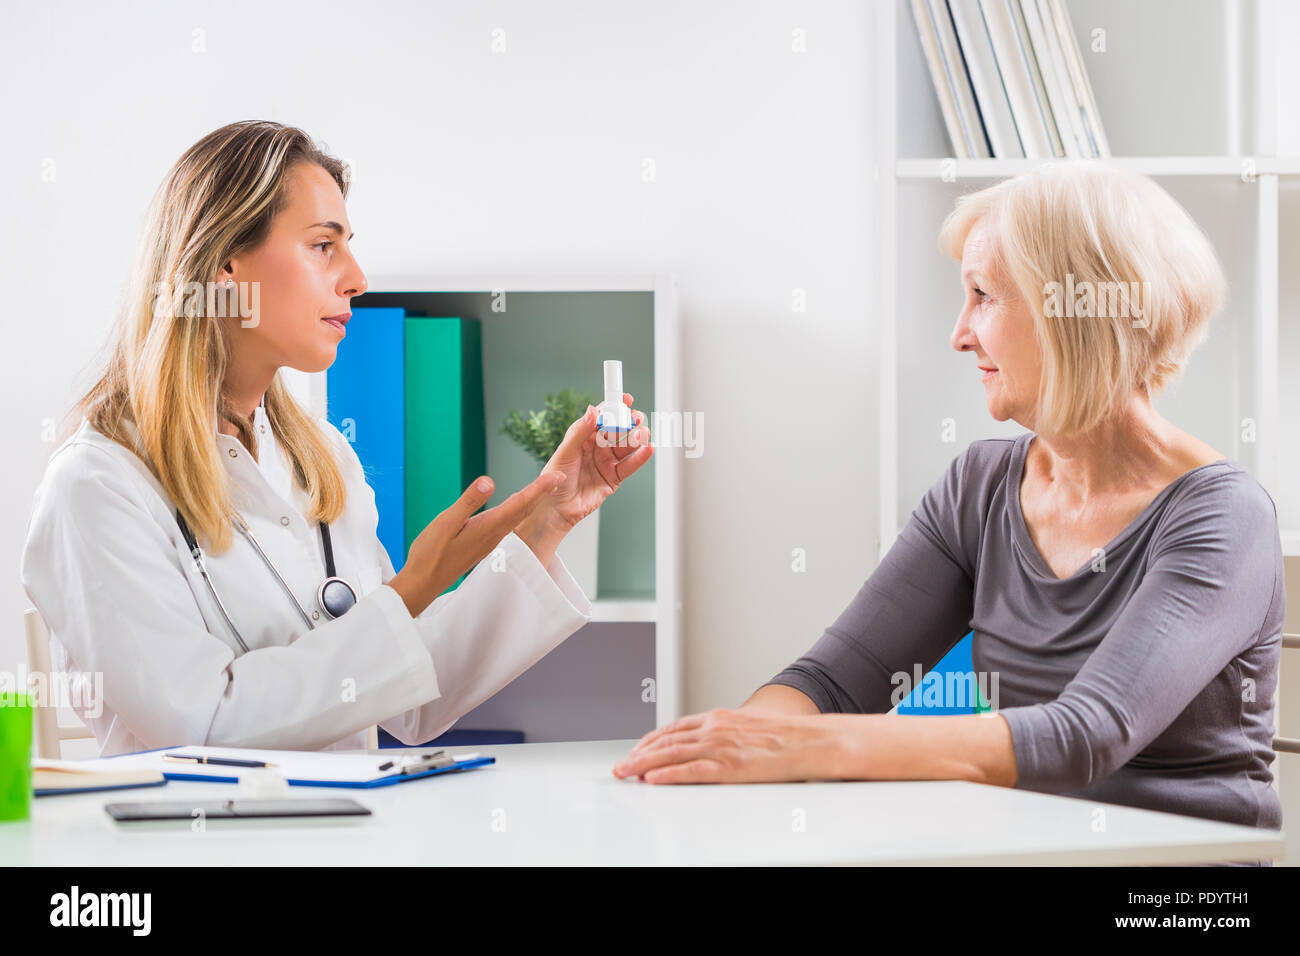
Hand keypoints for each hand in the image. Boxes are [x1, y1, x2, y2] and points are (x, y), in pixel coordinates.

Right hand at [388, 470, 564, 616]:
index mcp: (488, 527)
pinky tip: (517, 505)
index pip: (520, 503)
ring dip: (532, 500)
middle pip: (523, 509)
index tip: (558, 476)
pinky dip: (518, 509)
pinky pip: (508, 522)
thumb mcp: (446, 522)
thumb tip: (489, 481)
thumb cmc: (431, 553)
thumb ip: (468, 501)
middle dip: (543, 492)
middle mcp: (494, 534)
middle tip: (560, 476)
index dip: (539, 488)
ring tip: (545, 487)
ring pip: (517, 516)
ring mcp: (490, 541)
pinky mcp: (483, 543)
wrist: (423, 582)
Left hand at [515, 393, 653, 561]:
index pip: (602, 418)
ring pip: (627, 446)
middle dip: (629, 422)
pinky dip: (641, 457)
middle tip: (636, 417)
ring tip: (643, 433)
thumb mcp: (566, 452)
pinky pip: (630, 465)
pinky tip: (648, 448)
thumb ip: (579, 431)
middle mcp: (597, 448)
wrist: (557, 509)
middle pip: (618, 430)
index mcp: (584, 437)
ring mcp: (607, 462)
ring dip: (637, 438)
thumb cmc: (556, 480)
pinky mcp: (614, 478)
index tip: (624, 399)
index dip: (614, 407)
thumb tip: (592, 410)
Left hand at [610, 707, 847, 783]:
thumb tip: (708, 746)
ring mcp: (722, 746)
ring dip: (644, 765)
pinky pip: (692, 772)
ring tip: (626, 773)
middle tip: (620, 766)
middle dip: (639, 754)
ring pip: (672, 755)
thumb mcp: (749, 728)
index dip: (650, 740)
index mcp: (720, 718)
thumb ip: (726, 735)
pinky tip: (653, 780)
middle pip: (667, 741)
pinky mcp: (731, 766)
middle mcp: (716, 728)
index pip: (675, 728)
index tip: (635, 750)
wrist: (814, 740)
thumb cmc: (787, 737)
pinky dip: (669, 776)